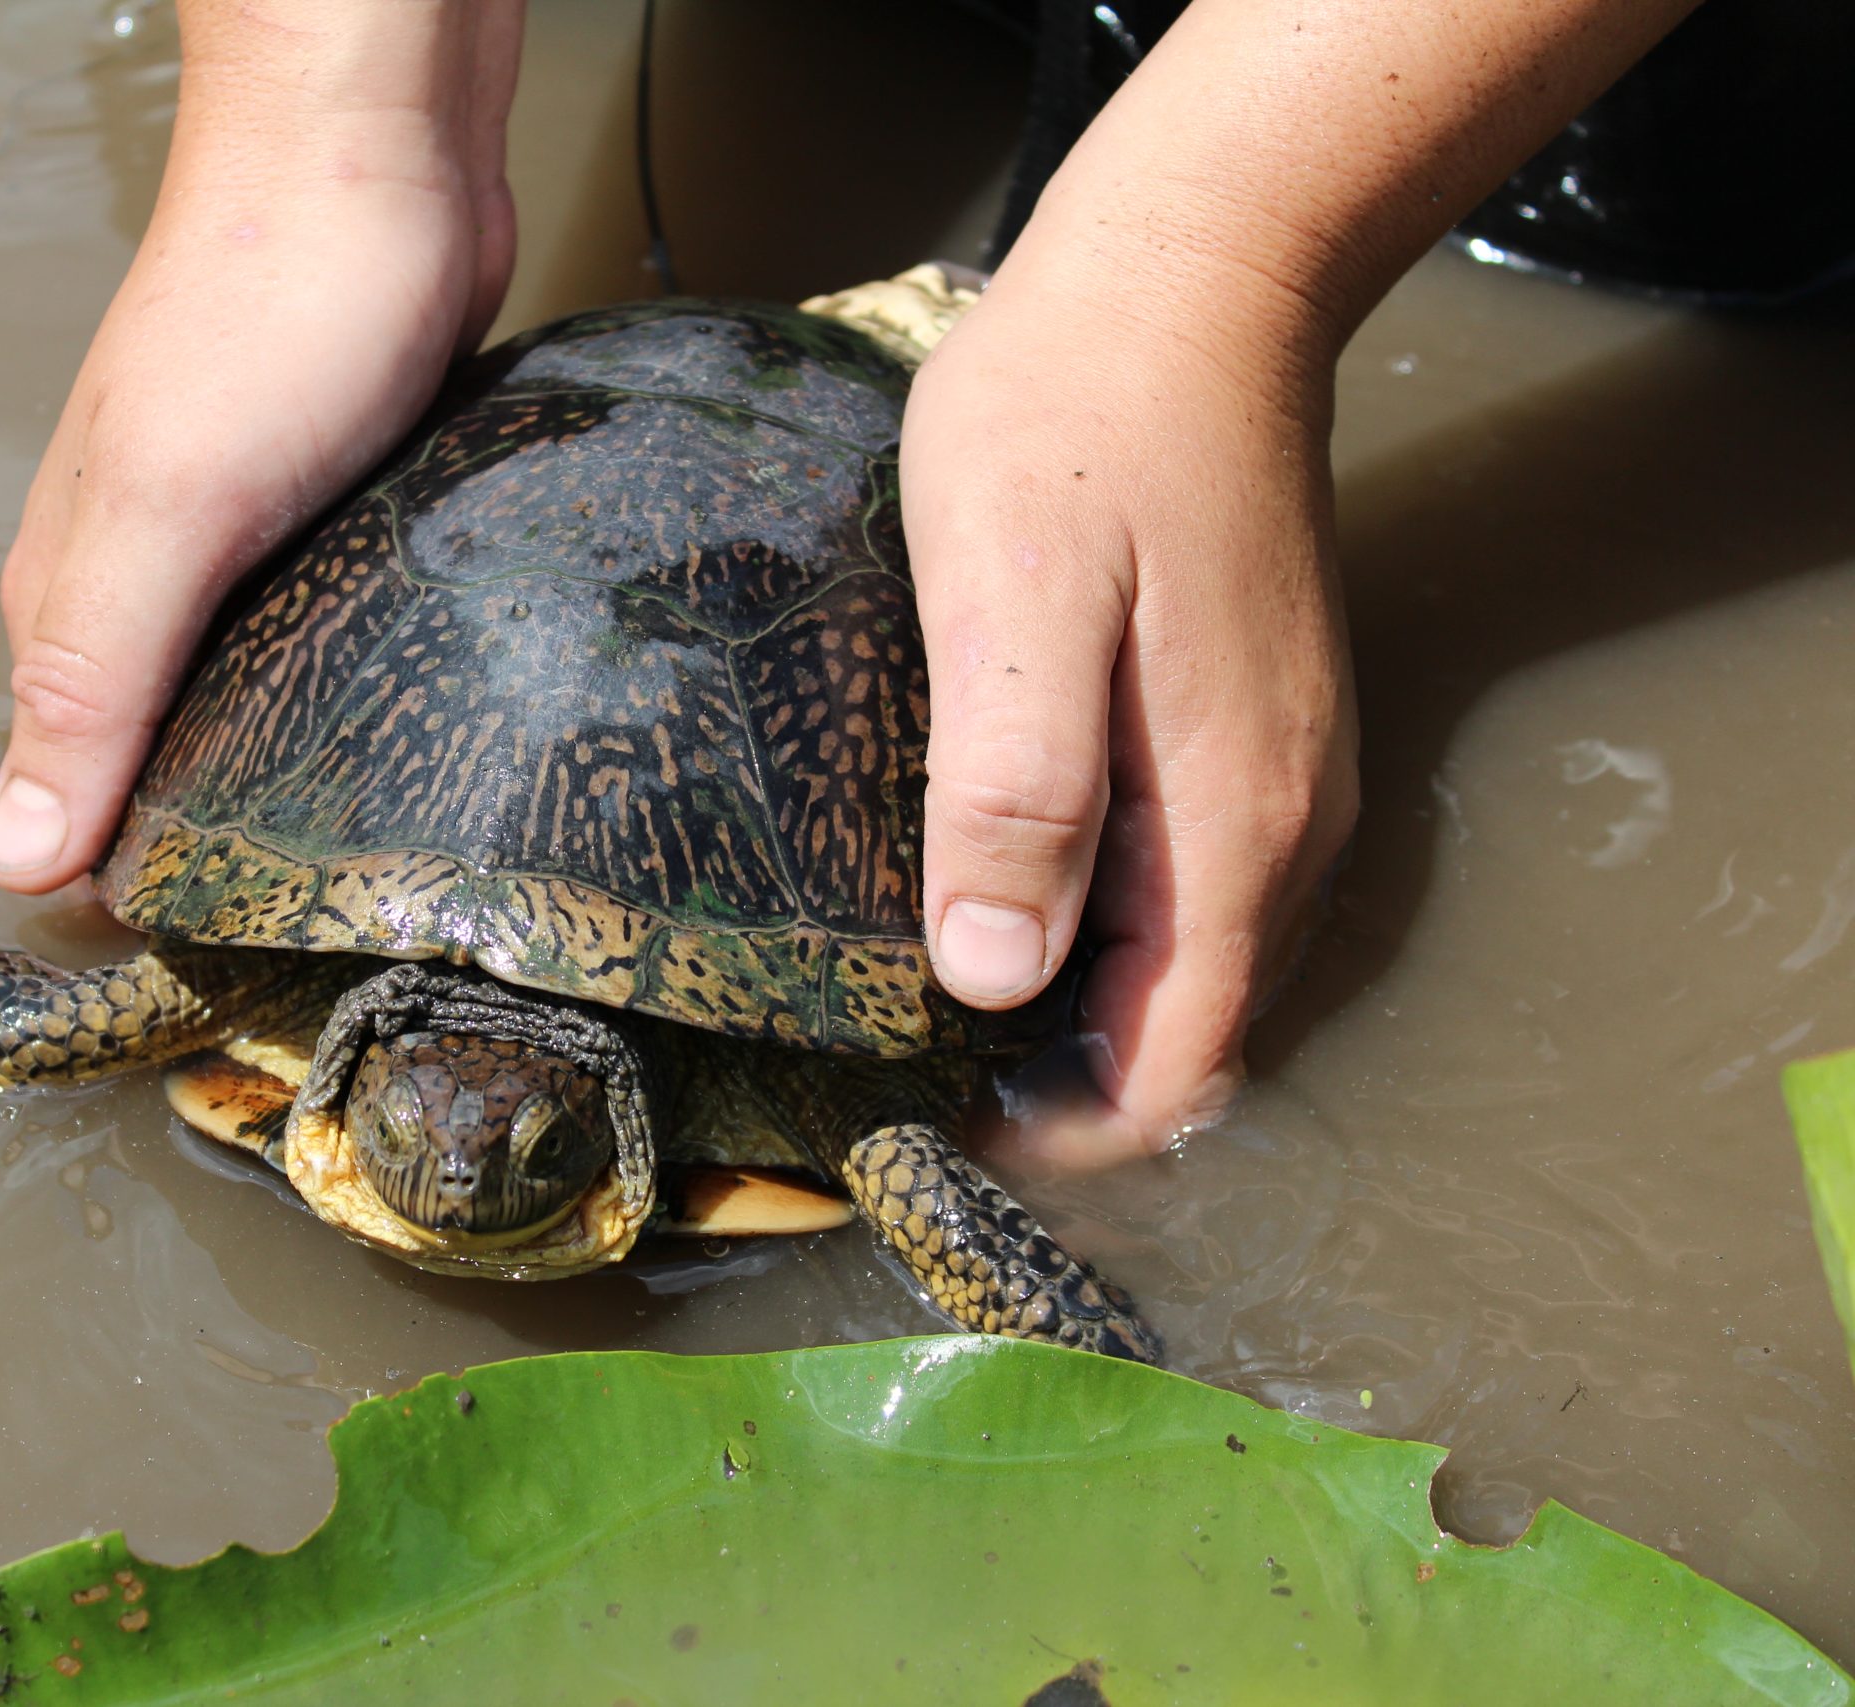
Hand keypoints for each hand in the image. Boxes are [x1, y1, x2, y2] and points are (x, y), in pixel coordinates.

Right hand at [0, 0, 520, 892]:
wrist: (381, 155)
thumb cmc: (274, 310)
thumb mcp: (170, 514)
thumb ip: (94, 682)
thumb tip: (14, 857)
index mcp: (71, 599)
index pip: (70, 794)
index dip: (128, 884)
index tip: (210, 966)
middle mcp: (141, 581)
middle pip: (157, 755)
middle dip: (213, 840)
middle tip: (305, 935)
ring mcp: (234, 545)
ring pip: (243, 696)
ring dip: (282, 767)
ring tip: (349, 860)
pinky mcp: (326, 514)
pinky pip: (315, 634)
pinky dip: (341, 686)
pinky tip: (393, 725)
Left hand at [903, 254, 1357, 1165]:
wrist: (1195, 276)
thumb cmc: (1084, 418)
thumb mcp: (1016, 596)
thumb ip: (1016, 785)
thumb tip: (992, 976)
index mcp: (1231, 820)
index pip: (1176, 1067)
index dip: (1061, 1138)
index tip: (930, 1136)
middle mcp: (1284, 822)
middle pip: (1191, 1037)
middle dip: (1059, 1094)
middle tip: (899, 1083)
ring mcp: (1279, 773)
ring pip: (1193, 971)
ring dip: (1076, 1019)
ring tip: (925, 1008)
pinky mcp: (1250, 727)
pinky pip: (1189, 890)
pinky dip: (1103, 937)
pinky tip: (995, 894)